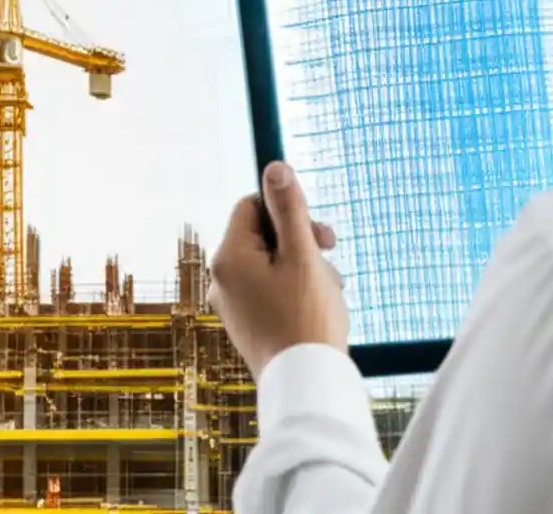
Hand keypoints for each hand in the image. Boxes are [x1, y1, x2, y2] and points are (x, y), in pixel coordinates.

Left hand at [207, 161, 349, 380]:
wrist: (306, 385)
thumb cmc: (306, 319)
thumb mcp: (302, 255)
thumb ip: (289, 209)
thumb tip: (275, 167)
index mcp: (227, 258)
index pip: (251, 207)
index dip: (286, 210)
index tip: (317, 232)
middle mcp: (221, 279)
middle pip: (262, 235)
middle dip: (301, 241)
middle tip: (331, 252)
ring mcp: (231, 304)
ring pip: (271, 263)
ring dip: (304, 266)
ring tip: (330, 290)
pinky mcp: (246, 323)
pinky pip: (270, 290)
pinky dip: (295, 289)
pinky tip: (320, 305)